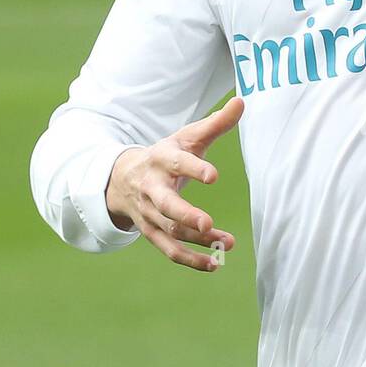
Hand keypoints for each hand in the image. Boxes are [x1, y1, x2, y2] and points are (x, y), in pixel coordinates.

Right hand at [105, 95, 243, 270]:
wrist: (123, 178)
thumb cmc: (166, 155)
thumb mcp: (187, 137)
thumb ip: (215, 123)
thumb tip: (242, 101)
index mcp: (161, 159)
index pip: (177, 163)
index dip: (194, 169)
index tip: (214, 176)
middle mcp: (151, 188)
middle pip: (166, 204)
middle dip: (185, 214)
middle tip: (207, 222)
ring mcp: (149, 213)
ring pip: (171, 230)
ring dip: (198, 240)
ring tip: (228, 243)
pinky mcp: (152, 233)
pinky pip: (169, 250)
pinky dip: (190, 260)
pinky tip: (213, 264)